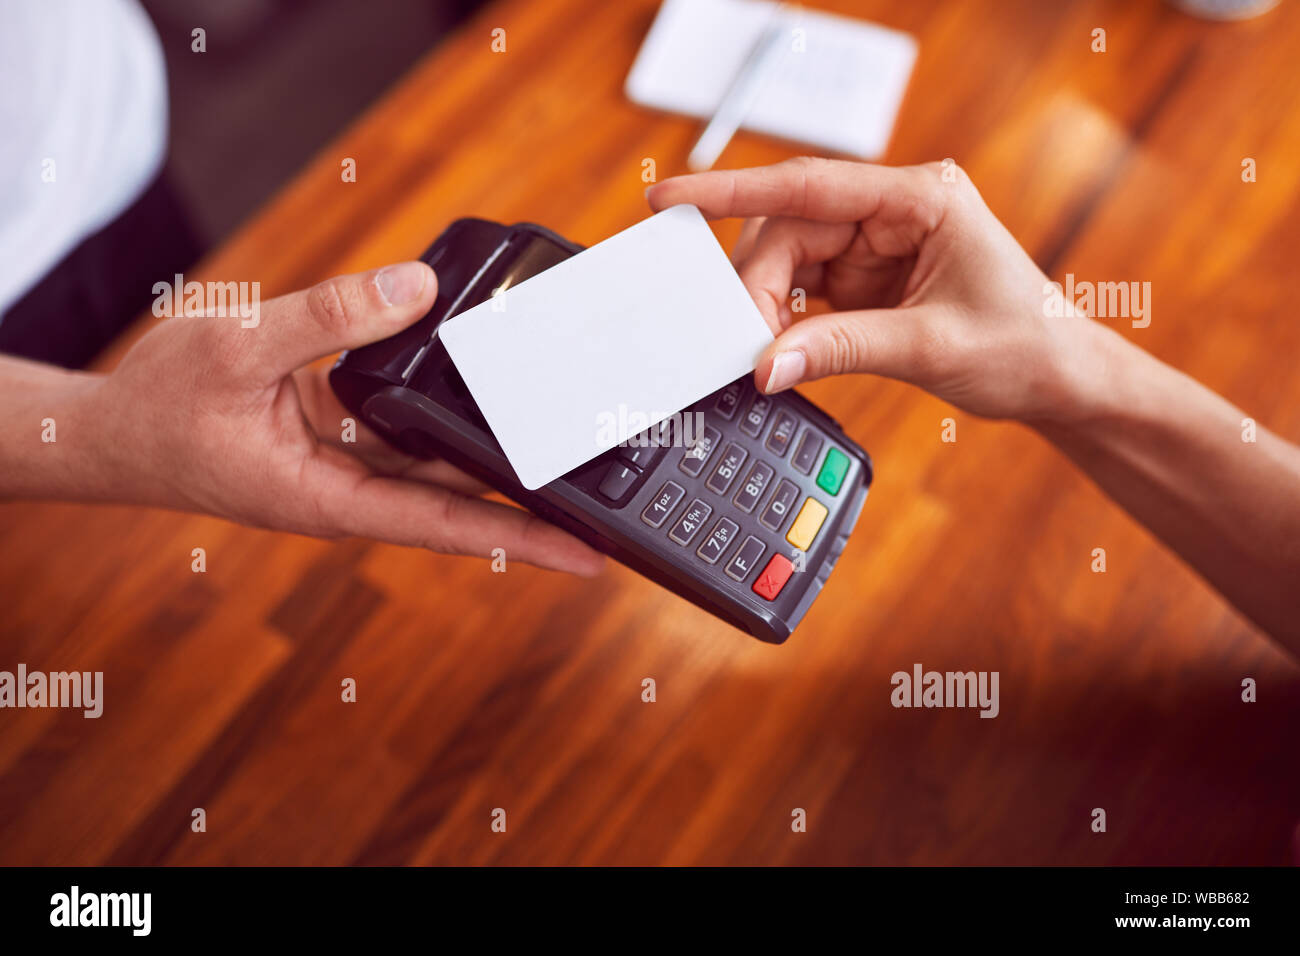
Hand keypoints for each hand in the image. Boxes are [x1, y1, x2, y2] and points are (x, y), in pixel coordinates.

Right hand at [80, 262, 604, 574]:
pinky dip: (449, 406)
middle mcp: (355, 489)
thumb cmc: (162, 410)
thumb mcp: (239, 349)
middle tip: (613, 492)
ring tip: (575, 440)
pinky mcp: (343, 433)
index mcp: (333, 498)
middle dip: (532, 500)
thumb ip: (329, 317)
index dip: (523, 540)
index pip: (448, 526)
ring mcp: (351, 463)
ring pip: (440, 458)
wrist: (115, 430)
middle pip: (462, 498)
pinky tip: (493, 385)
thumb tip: (416, 289)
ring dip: (498, 450)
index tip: (589, 556)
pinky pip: (408, 424)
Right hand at [647, 157, 1109, 422]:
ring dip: (767, 303)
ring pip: (789, 259)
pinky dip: (784, 319)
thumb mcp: (931, 346)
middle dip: (756, 281)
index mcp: (921, 197)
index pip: (809, 183)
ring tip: (761, 349)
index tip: (674, 199)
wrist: (1059, 379)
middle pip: (789, 227)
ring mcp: (877, 243)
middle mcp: (893, 210)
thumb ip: (843, 348)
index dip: (731, 190)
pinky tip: (779, 345)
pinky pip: (804, 288)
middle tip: (741, 338)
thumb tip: (766, 364)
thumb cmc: (1024, 345)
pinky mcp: (866, 278)